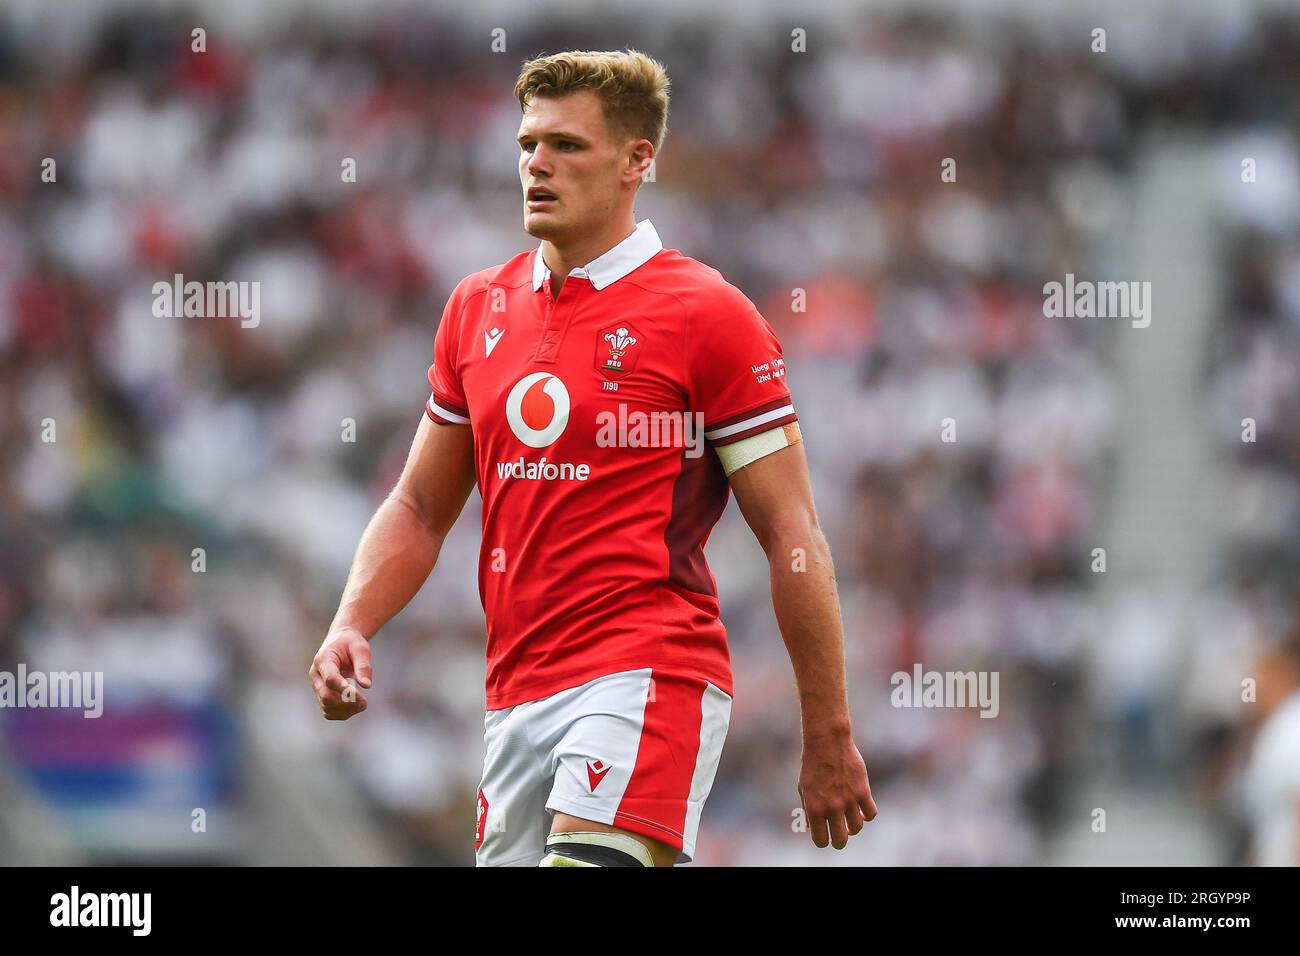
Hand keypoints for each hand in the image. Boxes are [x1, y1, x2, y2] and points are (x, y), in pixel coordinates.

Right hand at [309, 627, 372, 719]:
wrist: (340, 642)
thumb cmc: (351, 644)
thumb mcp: (360, 648)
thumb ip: (363, 665)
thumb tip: (366, 685)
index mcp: (323, 660)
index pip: (330, 679)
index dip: (344, 689)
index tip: (360, 695)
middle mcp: (316, 675)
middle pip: (326, 696)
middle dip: (347, 702)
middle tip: (365, 702)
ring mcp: (317, 686)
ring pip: (326, 706)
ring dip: (346, 710)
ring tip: (362, 704)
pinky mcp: (321, 695)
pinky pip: (328, 711)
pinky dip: (342, 714)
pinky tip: (354, 707)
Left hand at [797, 729, 877, 849]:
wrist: (827, 742)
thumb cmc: (813, 765)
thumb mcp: (804, 788)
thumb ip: (808, 810)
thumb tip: (811, 828)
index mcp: (814, 808)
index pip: (821, 840)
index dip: (822, 841)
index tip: (824, 836)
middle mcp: (832, 807)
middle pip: (841, 840)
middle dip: (839, 841)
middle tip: (839, 836)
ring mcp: (849, 800)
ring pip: (857, 828)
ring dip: (853, 827)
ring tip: (849, 820)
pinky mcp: (863, 791)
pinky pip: (871, 814)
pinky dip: (867, 815)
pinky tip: (861, 809)